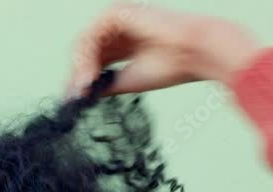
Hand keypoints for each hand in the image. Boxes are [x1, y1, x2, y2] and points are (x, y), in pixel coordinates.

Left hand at [66, 2, 262, 97]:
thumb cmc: (173, 65)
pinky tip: (89, 74)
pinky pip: (89, 36)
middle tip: (79, 95)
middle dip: (78, 74)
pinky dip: (85, 57)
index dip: (82, 78)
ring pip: (84, 44)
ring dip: (80, 68)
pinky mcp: (116, 13)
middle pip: (85, 51)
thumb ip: (101, 84)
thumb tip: (78, 95)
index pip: (94, 60)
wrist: (195, 53)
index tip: (77, 98)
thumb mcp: (127, 81)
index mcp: (126, 43)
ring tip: (85, 86)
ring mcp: (117, 19)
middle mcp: (119, 29)